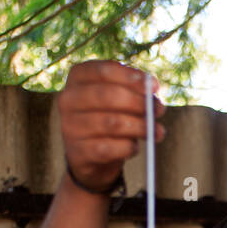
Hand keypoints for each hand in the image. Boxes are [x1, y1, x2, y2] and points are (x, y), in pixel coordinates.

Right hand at [57, 59, 165, 191]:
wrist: (90, 156)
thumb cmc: (108, 118)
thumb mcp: (118, 98)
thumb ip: (134, 90)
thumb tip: (153, 91)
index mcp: (78, 77)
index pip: (104, 71)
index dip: (131, 77)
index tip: (154, 86)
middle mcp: (68, 99)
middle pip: (108, 95)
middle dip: (139, 103)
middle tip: (159, 110)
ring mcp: (70, 126)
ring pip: (112, 123)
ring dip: (140, 127)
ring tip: (157, 132)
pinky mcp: (77, 152)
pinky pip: (109, 148)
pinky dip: (128, 148)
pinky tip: (135, 147)